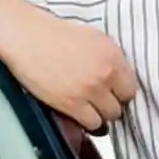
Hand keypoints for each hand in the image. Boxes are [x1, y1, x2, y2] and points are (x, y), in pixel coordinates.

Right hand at [0, 0, 138, 131]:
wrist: (26, 37)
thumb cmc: (54, 34)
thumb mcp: (93, 38)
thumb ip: (110, 59)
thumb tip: (119, 78)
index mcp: (113, 54)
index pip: (131, 87)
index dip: (121, 93)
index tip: (112, 94)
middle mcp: (106, 73)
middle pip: (121, 104)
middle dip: (111, 104)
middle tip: (98, 101)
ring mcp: (89, 90)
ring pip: (108, 117)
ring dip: (99, 115)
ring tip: (87, 107)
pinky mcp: (72, 103)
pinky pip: (92, 124)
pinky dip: (87, 122)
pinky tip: (78, 113)